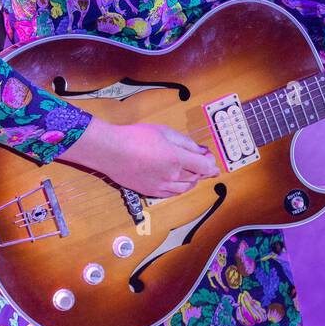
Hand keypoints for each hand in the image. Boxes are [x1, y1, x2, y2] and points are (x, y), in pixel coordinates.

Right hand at [61, 118, 219, 197]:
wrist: (111, 152)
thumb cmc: (136, 136)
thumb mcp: (164, 132)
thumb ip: (185, 142)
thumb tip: (201, 150)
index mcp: (177, 159)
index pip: (204, 166)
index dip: (212, 164)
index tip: (212, 161)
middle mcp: (172, 176)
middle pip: (196, 177)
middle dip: (202, 170)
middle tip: (202, 163)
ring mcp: (162, 186)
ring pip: (185, 188)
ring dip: (192, 180)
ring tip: (191, 172)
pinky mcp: (151, 192)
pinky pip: (172, 193)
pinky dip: (179, 188)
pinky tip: (177, 181)